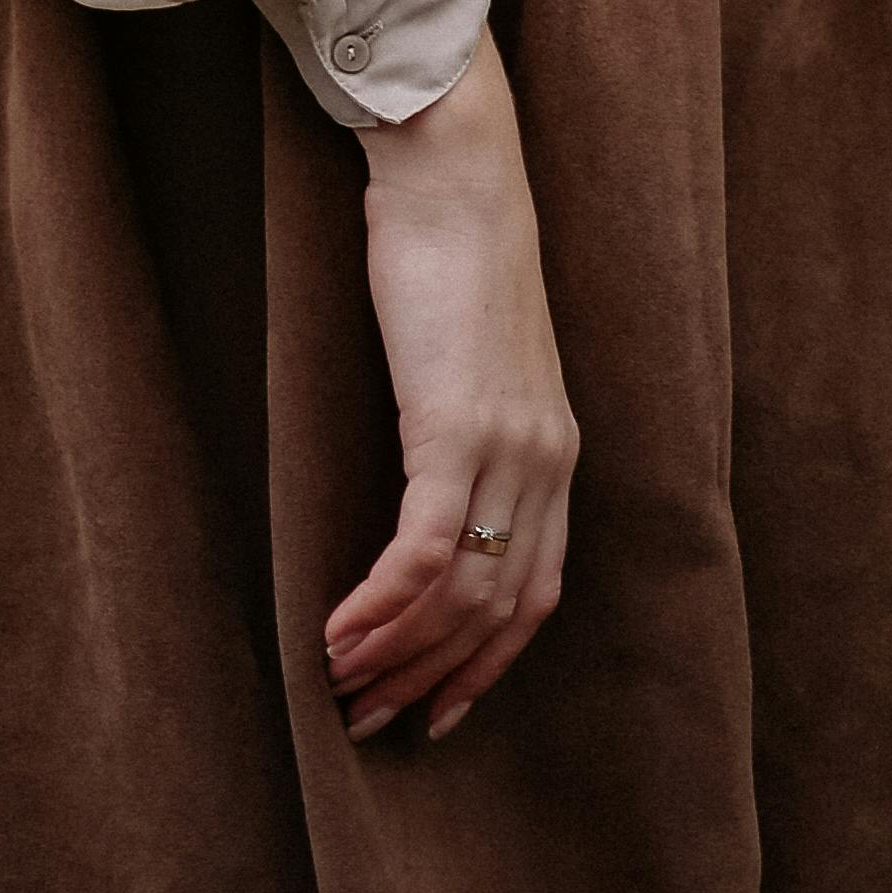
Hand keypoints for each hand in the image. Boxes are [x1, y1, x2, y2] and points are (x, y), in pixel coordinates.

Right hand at [322, 35, 576, 746]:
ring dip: (396, 653)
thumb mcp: (473, 352)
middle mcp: (545, 458)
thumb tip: (430, 478)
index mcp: (555, 448)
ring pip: (459, 595)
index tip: (437, 712)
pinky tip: (336, 632)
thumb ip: (470, 420)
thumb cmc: (446, 249)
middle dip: (430, 679)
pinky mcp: (454, 425)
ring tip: (341, 685)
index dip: (486, 664)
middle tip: (370, 721)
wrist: (453, 170)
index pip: (534, 593)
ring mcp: (506, 445)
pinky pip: (421, 551)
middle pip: (496, 611)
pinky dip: (380, 606)